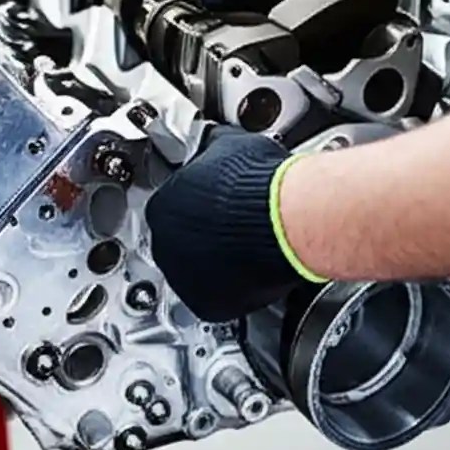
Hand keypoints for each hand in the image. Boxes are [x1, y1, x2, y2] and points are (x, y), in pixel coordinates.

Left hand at [145, 126, 324, 322]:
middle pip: (180, 243)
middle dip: (205, 238)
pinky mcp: (207, 304)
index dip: (199, 209)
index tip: (217, 210)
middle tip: (234, 232)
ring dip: (215, 264)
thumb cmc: (262, 184)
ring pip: (196, 273)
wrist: (287, 220)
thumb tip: (213, 144)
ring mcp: (183, 279)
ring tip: (246, 253)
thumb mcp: (227, 147)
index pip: (172, 209)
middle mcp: (164, 245)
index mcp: (162, 206)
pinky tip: (251, 273)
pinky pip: (215, 298)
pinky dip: (230, 291)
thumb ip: (209, 154)